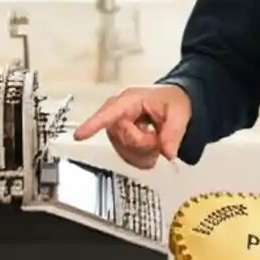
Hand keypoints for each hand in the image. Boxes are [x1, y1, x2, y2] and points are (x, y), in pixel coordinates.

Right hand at [72, 84, 191, 169]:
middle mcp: (118, 114)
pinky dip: (142, 157)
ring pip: (124, 151)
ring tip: (155, 139)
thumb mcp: (179, 112)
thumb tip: (167, 152)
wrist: (172, 104)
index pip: (109, 113)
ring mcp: (117, 129)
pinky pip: (127, 157)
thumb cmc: (171, 101)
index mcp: (130, 101)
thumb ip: (174, 132)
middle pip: (123, 139)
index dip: (93, 124)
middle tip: (158, 135)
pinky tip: (150, 148)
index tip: (79, 135)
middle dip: (145, 143)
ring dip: (144, 151)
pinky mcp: (119, 141)